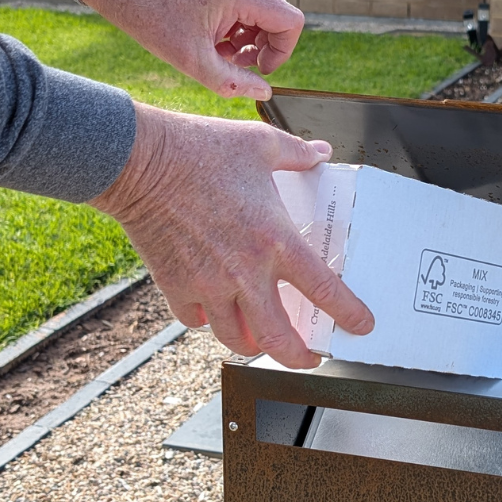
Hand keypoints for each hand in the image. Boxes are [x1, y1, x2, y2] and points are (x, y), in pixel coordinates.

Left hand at [78, 0, 302, 101]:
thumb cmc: (152, 19)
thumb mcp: (194, 62)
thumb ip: (233, 83)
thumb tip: (264, 92)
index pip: (291, 23)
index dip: (281, 52)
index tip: (259, 68)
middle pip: (280, 16)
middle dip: (264, 45)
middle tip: (235, 61)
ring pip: (266, 8)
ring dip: (251, 35)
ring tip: (222, 50)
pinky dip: (241, 20)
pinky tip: (215, 34)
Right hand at [90, 103, 373, 367]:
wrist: (141, 159)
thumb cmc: (201, 148)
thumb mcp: (260, 143)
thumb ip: (298, 153)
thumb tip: (322, 152)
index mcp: (276, 240)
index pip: (324, 291)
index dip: (348, 314)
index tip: (361, 327)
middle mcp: (245, 273)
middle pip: (278, 339)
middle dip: (298, 357)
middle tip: (308, 357)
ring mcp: (208, 285)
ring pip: (235, 339)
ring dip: (253, 343)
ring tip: (261, 337)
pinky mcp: (175, 286)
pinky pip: (196, 320)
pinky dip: (208, 321)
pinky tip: (214, 310)